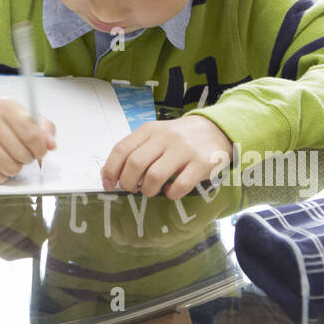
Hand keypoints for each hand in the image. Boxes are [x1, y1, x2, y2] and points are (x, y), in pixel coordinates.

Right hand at [0, 98, 56, 182]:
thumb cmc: (0, 120)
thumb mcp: (23, 115)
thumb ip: (43, 128)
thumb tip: (51, 144)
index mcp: (5, 106)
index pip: (32, 135)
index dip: (41, 148)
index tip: (40, 151)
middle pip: (23, 154)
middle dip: (28, 158)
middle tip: (22, 152)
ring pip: (11, 168)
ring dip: (15, 167)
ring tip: (9, 157)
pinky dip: (2, 174)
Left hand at [101, 114, 233, 198]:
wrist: (215, 129)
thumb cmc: (177, 138)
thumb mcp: (155, 135)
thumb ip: (134, 150)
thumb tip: (108, 175)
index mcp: (149, 130)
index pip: (121, 149)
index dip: (110, 170)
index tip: (108, 184)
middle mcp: (165, 138)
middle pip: (135, 164)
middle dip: (128, 182)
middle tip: (132, 189)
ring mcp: (184, 150)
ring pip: (155, 176)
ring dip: (148, 190)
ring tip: (151, 190)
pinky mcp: (201, 164)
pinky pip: (179, 186)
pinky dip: (170, 193)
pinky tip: (170, 190)